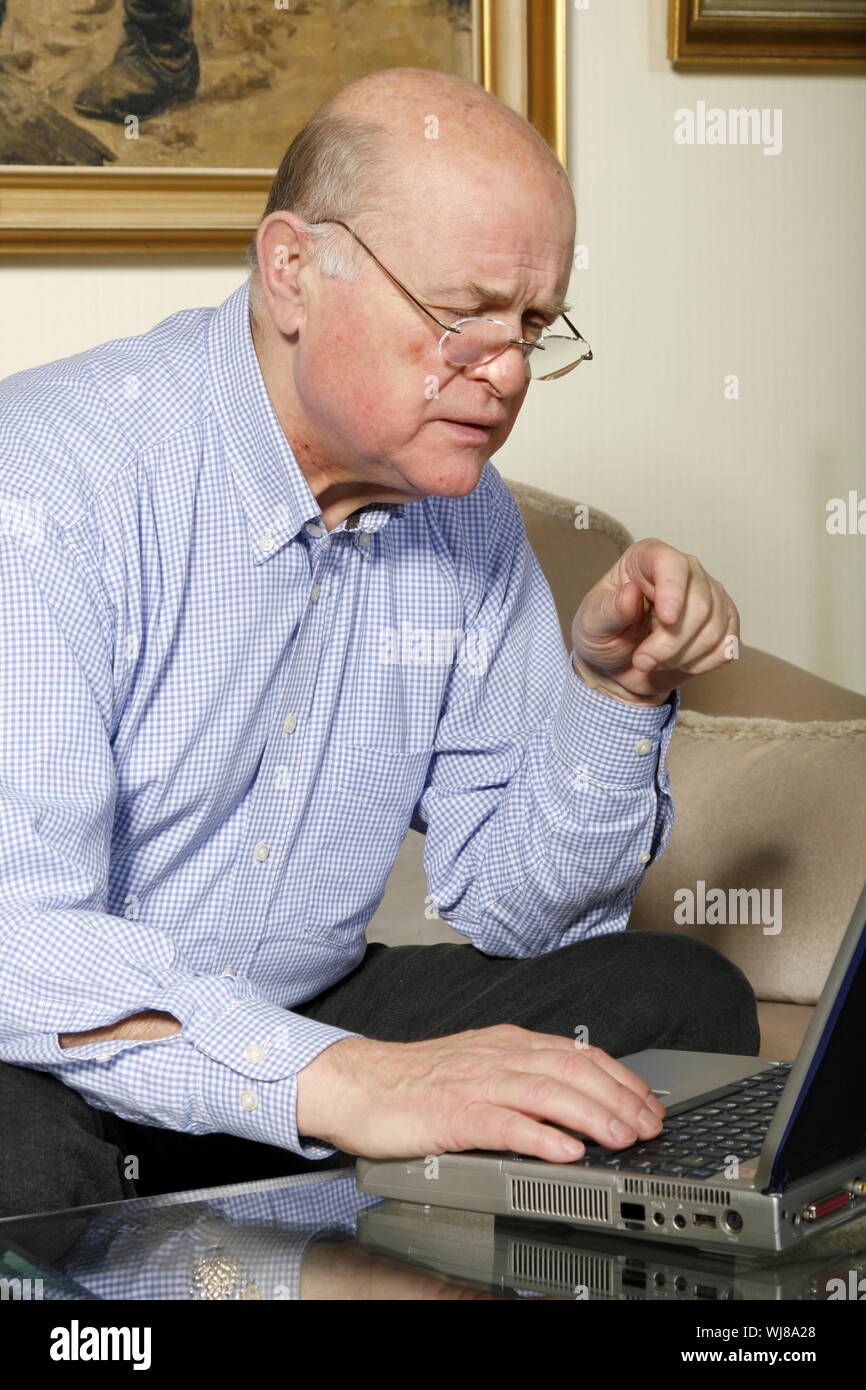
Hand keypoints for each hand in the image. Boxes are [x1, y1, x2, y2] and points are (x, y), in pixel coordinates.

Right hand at [296, 1024, 664, 1162]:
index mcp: (507, 1044)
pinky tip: (565, 1150)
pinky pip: (504, 1123)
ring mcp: (475, 1083)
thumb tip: (576, 1101)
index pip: (577, 1054)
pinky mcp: (453, 1114)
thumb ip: (523, 1078)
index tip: (648, 1103)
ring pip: (546, 1091)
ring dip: (591, 1114)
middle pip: (571, 1069)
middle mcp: (497, 1057)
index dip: (619, 1078)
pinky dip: (540, 1136)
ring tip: (621, 1137)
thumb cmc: (416, 1084)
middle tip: (649, 1126)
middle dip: (618, 1098)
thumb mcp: (480, 1068)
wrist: (357, 1084)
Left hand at [571, 538, 738, 703]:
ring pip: (714, 629)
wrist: (620, 666)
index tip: (667, 620)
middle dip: (670, 643)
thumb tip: (631, 594)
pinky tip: (679, 663)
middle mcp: (684, 570)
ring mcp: (709, 594)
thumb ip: (609, 610)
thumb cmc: (604, 636)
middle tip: (642, 660)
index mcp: (647, 559)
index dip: (673, 589)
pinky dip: (701, 664)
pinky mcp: (724, 621)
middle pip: (699, 603)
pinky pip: (726, 646)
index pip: (670, 562)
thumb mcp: (592, 624)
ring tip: (655, 661)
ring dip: (682, 657)